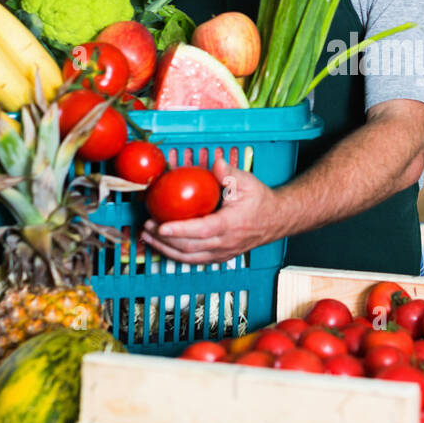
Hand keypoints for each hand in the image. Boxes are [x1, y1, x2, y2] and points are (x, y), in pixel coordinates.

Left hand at [140, 153, 285, 264]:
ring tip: (148, 237)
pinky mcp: (219, 257)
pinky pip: (194, 260)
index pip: (203, 230)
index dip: (180, 230)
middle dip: (165, 239)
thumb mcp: (247, 182)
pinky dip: (176, 254)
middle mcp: (226, 243)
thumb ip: (230, 173)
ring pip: (190, 257)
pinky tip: (162, 246)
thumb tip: (216, 162)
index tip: (161, 226)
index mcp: (232, 224)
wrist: (276, 220)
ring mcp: (223, 253)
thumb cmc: (260, 200)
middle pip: (190, 247)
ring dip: (166, 249)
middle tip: (147, 226)